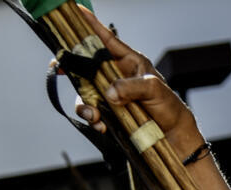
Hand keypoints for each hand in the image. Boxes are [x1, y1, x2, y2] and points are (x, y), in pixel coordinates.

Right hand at [73, 7, 204, 157]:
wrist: (172, 135)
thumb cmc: (169, 106)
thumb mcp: (154, 90)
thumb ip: (132, 87)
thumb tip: (110, 93)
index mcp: (128, 61)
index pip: (107, 39)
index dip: (91, 25)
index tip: (76, 11)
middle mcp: (115, 75)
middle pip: (86, 65)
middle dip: (71, 67)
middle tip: (58, 67)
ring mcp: (110, 93)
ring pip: (84, 92)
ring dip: (85, 104)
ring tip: (95, 117)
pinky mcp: (109, 111)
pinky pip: (91, 111)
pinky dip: (93, 119)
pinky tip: (101, 125)